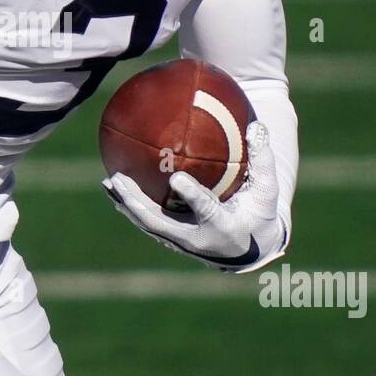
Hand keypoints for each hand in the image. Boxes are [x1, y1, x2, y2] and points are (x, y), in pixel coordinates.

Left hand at [103, 121, 287, 271]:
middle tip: (119, 179)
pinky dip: (130, 205)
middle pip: (161, 223)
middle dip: (137, 203)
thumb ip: (262, 159)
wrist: (250, 249)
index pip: (206, 210)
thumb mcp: (267, 190)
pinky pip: (147, 221)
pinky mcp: (172, 240)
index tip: (176, 177)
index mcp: (224, 226)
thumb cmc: (258, 212)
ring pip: (148, 224)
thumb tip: (256, 126)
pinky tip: (115, 188)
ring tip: (108, 182)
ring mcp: (181, 243)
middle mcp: (197, 238)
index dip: (191, 195)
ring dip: (126, 203)